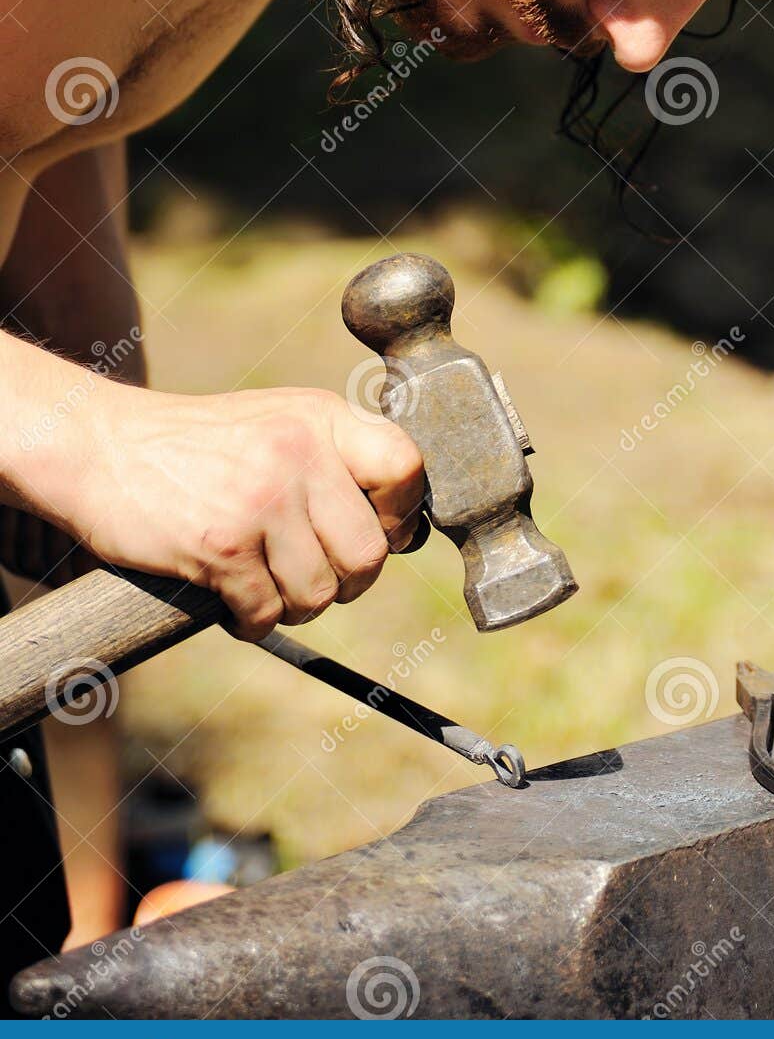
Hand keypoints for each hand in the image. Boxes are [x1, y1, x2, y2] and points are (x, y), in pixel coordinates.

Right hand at [71, 383, 423, 638]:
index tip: (376, 531)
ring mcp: (262, 500)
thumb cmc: (197, 445)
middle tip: (313, 576)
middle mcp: (299, 452)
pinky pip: (267, 613)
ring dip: (296, 606)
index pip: (408, 468)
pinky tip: (232, 603)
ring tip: (267, 588)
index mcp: (321, 417)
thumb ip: (336, 458)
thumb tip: (403, 530)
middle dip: (347, 581)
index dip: (400, 515)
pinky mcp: (222, 546)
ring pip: (321, 592)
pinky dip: (252, 621)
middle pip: (369, 552)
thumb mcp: (277, 421)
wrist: (100, 447)